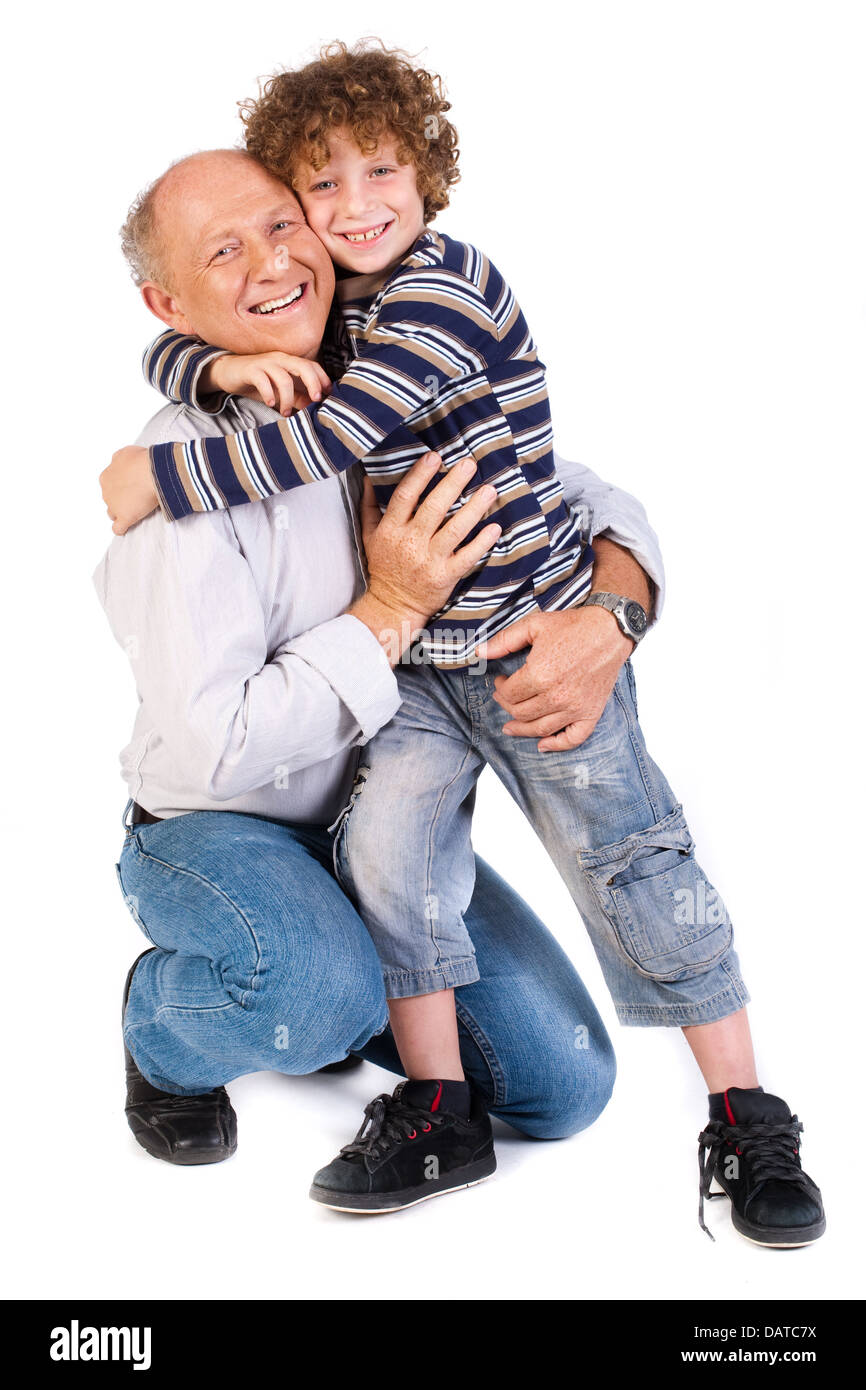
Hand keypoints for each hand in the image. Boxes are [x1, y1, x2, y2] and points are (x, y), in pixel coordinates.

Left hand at [100, 446, 158, 533]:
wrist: (153, 471)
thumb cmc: (143, 460)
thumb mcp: (127, 453)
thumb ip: (120, 459)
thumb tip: (123, 464)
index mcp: (106, 476)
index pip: (110, 486)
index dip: (121, 487)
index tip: (132, 487)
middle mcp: (106, 491)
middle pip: (110, 499)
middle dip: (120, 499)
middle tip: (135, 497)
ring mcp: (114, 506)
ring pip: (112, 513)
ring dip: (121, 512)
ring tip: (135, 511)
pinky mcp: (124, 517)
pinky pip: (118, 528)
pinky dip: (121, 529)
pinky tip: (126, 528)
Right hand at [206, 352, 330, 414]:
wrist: (227, 372)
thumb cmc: (257, 382)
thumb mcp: (280, 391)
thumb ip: (298, 398)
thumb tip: (315, 409)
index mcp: (290, 362)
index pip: (312, 366)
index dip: (322, 379)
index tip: (328, 395)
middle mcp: (280, 359)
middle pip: (303, 366)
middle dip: (313, 383)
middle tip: (316, 400)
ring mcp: (265, 363)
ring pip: (284, 378)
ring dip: (288, 398)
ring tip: (285, 412)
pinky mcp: (250, 370)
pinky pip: (263, 380)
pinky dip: (269, 393)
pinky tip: (270, 403)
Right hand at [351, 452, 501, 659]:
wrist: (392, 606)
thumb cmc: (383, 567)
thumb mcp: (369, 536)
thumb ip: (369, 506)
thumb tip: (369, 477)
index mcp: (391, 529)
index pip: (406, 496)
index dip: (420, 475)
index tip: (435, 457)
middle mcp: (411, 542)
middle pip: (434, 507)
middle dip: (454, 483)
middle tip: (470, 464)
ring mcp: (429, 560)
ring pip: (455, 529)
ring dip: (474, 508)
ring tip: (489, 490)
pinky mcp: (445, 577)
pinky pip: (467, 557)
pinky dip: (482, 542)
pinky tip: (494, 527)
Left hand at [478, 606, 633, 750]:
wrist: (609, 630)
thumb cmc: (573, 626)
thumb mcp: (534, 626)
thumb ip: (504, 641)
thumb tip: (479, 652)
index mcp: (539, 675)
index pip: (509, 694)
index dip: (500, 689)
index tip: (502, 681)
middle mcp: (556, 696)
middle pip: (521, 713)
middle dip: (507, 706)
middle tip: (506, 697)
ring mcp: (574, 707)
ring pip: (540, 729)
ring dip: (521, 729)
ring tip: (510, 727)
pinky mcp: (591, 713)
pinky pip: (572, 738)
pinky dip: (556, 745)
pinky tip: (543, 745)